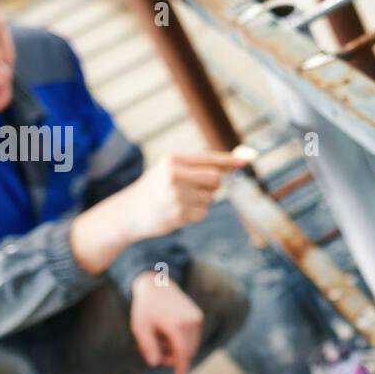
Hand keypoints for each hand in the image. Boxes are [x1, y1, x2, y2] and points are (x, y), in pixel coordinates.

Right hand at [119, 151, 245, 239]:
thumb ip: (197, 166)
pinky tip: (179, 211)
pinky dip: (196, 213)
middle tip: (196, 188)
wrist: (129, 212)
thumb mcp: (169, 169)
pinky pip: (203, 213)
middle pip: (215, 179)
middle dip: (212, 185)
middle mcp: (175, 175)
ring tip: (179, 200)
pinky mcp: (180, 214)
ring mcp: (178, 196)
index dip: (228, 161)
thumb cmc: (154, 188)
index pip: (208, 159)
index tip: (244, 161)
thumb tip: (231, 164)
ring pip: (210, 197)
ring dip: (200, 201)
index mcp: (172, 160)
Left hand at [129, 272, 203, 373]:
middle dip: (175, 357)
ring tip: (161, 339)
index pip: (183, 354)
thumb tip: (155, 364)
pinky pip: (193, 337)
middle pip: (188, 351)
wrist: (157, 284)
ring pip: (192, 345)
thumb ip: (148, 347)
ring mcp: (197, 318)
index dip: (181, 369)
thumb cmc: (145, 306)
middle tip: (157, 352)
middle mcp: (191, 322)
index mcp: (177, 325)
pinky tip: (168, 333)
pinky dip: (183, 341)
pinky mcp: (198, 316)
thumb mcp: (140, 327)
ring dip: (178, 349)